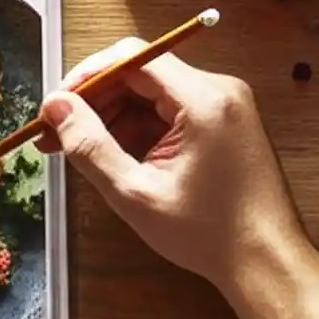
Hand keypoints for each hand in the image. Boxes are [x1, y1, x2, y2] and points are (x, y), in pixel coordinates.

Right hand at [34, 38, 305, 287]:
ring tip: (71, 147)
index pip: (132, 58)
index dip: (85, 77)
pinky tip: (108, 154)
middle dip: (93, 99)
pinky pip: (167, 112)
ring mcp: (222, 106)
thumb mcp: (135, 193)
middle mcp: (217, 91)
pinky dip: (134, 128)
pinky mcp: (221, 123)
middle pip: (139, 73)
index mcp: (203, 100)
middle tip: (53, 132)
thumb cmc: (206, 233)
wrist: (264, 260)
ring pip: (150, 93)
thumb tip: (55, 107)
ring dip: (110, 116)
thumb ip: (90, 146)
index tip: (53, 107)